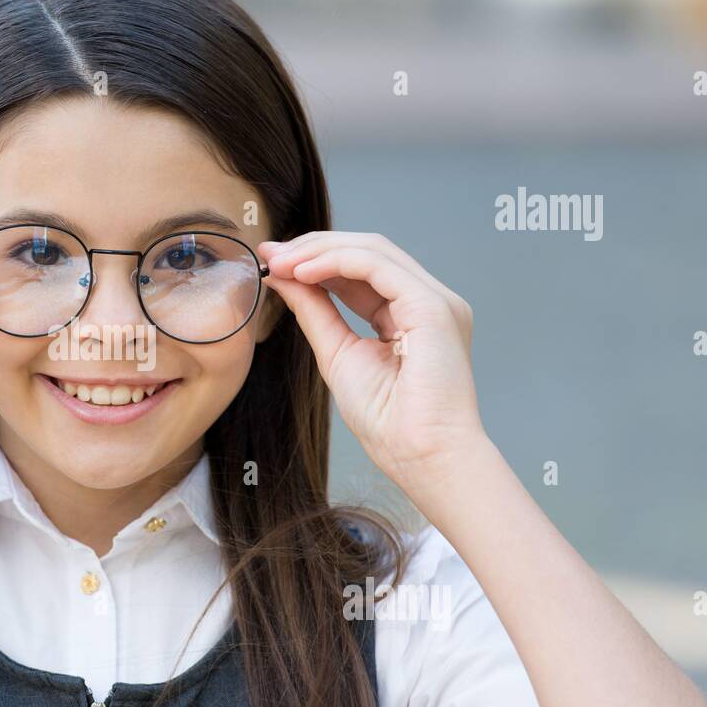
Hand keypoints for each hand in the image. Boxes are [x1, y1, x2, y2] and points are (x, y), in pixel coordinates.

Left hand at [258, 231, 487, 487]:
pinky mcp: (433, 306)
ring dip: (320, 251)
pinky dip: (336, 262)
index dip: (315, 261)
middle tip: (271, 254)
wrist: (422, 457)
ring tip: (281, 262)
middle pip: (367, 252)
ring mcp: (435, 301)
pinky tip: (303, 272)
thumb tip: (282, 277)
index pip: (360, 271)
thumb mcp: (336, 353)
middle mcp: (426, 301)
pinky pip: (378, 266)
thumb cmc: (389, 423)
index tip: (272, 260)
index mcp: (409, 315)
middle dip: (313, 248)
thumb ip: (314, 311)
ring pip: (373, 250)